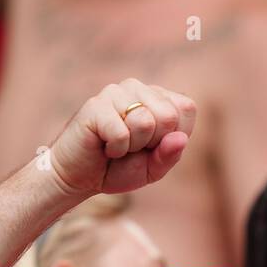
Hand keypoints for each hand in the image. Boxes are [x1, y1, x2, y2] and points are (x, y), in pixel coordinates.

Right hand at [46, 78, 196, 198]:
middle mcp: (138, 88)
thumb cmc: (118, 169)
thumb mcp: (153, 169)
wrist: (80, 177)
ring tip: (117, 145)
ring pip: (145, 122)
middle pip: (169, 115)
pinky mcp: (96, 104)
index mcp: (157, 98)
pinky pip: (122, 133)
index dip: (172, 137)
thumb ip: (169, 155)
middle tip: (132, 147)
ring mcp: (116, 92)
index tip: (152, 146)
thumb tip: (181, 139)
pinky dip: (115, 149)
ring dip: (132, 146)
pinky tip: (104, 146)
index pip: (186, 109)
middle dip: (153, 142)